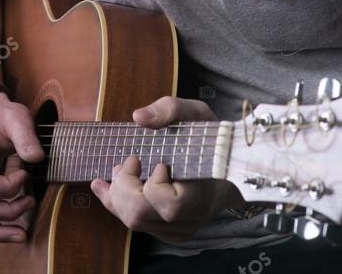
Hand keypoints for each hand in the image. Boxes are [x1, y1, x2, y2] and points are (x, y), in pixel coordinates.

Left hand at [90, 96, 244, 241]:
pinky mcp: (169, 232)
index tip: (159, 162)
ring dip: (117, 194)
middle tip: (130, 161)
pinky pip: (137, 225)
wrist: (229, 164)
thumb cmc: (211, 139)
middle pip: (140, 215)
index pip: (170, 205)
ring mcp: (179, 229)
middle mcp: (190, 218)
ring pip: (134, 222)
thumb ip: (169, 110)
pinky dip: (118, 204)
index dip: (155, 184)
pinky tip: (112, 187)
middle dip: (123, 186)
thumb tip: (138, 117)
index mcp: (203, 193)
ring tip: (118, 170)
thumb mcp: (196, 114)